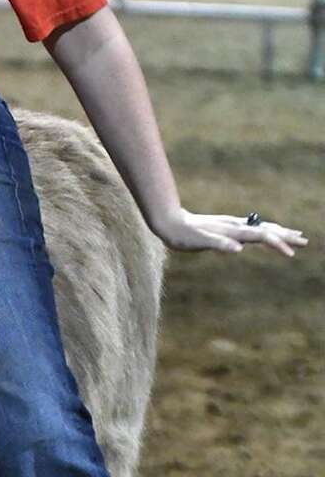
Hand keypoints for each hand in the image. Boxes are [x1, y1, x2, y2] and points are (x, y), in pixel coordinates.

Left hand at [154, 207, 307, 256]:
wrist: (170, 222)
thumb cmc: (182, 234)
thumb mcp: (198, 242)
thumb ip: (218, 244)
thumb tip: (237, 249)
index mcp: (232, 231)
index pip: (261, 237)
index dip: (278, 244)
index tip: (291, 253)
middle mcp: (235, 226)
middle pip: (267, 230)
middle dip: (286, 236)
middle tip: (305, 241)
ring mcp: (232, 226)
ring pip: (262, 229)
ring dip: (279, 233)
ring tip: (294, 236)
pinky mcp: (227, 229)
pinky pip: (252, 231)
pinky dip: (265, 233)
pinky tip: (267, 235)